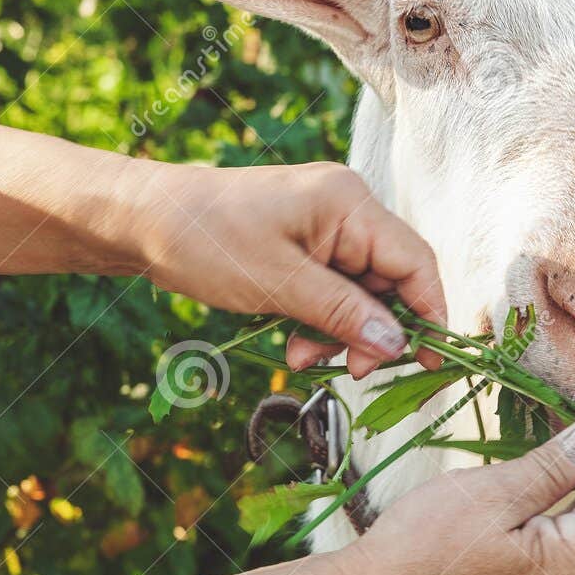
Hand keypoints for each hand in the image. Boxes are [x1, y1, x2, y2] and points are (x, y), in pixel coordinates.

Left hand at [131, 161, 446, 376]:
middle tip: (350, 370)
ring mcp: (325, 226)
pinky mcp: (304, 244)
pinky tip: (295, 343)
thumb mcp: (279, 284)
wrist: (145, 220)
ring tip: (302, 357)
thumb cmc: (208, 241)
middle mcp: (346, 209)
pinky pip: (333, 289)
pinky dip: (320, 321)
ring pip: (361, 292)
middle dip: (372, 331)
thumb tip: (397, 345)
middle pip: (391, 281)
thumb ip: (343, 314)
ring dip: (341, 332)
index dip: (429, 314)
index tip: (429, 363)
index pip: (415, 262)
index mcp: (349, 204)